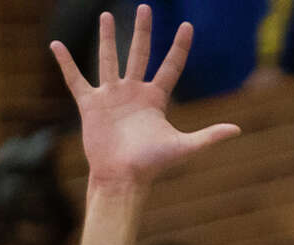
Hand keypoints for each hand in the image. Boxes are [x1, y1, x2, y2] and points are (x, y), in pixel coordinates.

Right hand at [51, 6, 239, 189]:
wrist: (122, 178)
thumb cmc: (151, 165)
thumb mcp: (183, 147)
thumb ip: (209, 136)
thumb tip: (237, 130)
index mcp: (155, 100)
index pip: (170, 67)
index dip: (179, 47)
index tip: (187, 26)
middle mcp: (133, 93)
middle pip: (139, 54)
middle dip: (142, 31)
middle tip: (145, 7)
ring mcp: (111, 96)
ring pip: (109, 59)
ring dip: (107, 38)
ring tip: (107, 15)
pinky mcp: (90, 104)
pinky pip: (75, 79)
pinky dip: (66, 63)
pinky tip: (56, 45)